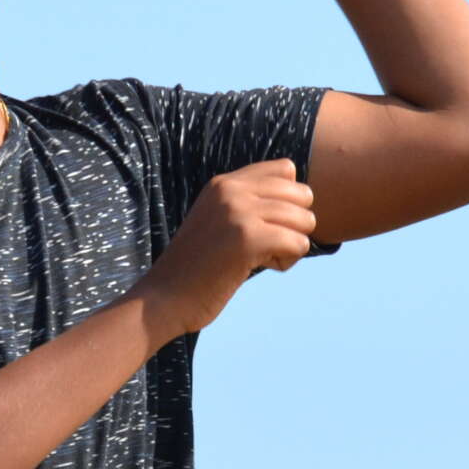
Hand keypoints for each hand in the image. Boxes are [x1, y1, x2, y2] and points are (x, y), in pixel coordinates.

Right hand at [133, 159, 316, 335]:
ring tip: (262, 258)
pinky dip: (287, 262)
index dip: (289, 201)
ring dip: (292, 245)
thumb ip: (250, 205)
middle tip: (267, 246)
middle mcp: (231, 190)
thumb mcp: (219, 222)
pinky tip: (260, 268)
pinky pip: (299, 243)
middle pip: (302, 194)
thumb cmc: (196, 269)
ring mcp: (238, 212)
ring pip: (305, 220)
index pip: (286, 169)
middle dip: (295, 225)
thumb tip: (304, 196)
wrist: (164, 298)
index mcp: (224, 183)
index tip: (266, 225)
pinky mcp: (247, 239)